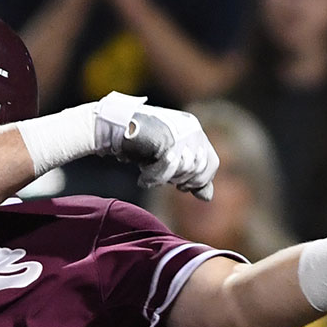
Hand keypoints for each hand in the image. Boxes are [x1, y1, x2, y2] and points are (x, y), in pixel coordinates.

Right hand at [94, 93, 218, 198]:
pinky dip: (153, 178)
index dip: (198, 179)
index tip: (180, 184)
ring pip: (186, 169)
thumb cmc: (139, 144)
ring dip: (165, 178)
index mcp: (195, 130)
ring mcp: (180, 132)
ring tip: (150, 172)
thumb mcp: (168, 161)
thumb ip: (190, 176)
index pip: (212, 164)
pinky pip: (167, 169)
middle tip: (164, 177)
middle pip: (200, 169)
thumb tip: (208, 198)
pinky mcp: (166, 137)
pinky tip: (142, 176)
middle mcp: (192, 128)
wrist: (114, 128)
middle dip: (181, 180)